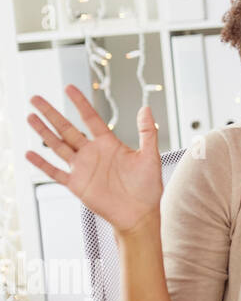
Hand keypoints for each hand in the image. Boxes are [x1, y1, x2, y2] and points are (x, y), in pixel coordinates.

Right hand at [24, 86, 162, 235]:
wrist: (140, 213)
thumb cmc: (147, 186)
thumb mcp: (149, 155)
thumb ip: (147, 132)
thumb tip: (146, 107)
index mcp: (109, 144)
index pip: (91, 118)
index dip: (80, 103)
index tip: (68, 87)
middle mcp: (92, 153)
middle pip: (67, 129)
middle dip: (52, 114)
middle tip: (35, 98)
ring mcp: (82, 168)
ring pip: (58, 146)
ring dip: (44, 133)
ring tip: (30, 117)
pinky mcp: (76, 184)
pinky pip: (55, 172)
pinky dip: (43, 163)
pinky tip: (30, 153)